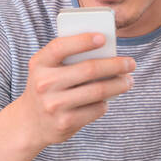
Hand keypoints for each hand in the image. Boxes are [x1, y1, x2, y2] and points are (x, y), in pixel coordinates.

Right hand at [13, 32, 134, 148]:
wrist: (29, 122)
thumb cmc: (47, 88)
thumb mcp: (47, 69)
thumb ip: (68, 58)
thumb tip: (106, 52)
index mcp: (39, 64)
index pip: (60, 47)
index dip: (82, 40)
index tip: (103, 38)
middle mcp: (44, 84)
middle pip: (89, 69)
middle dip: (115, 65)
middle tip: (130, 63)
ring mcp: (54, 105)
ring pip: (98, 91)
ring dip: (119, 85)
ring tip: (128, 81)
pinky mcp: (65, 122)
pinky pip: (96, 109)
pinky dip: (105, 103)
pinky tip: (107, 99)